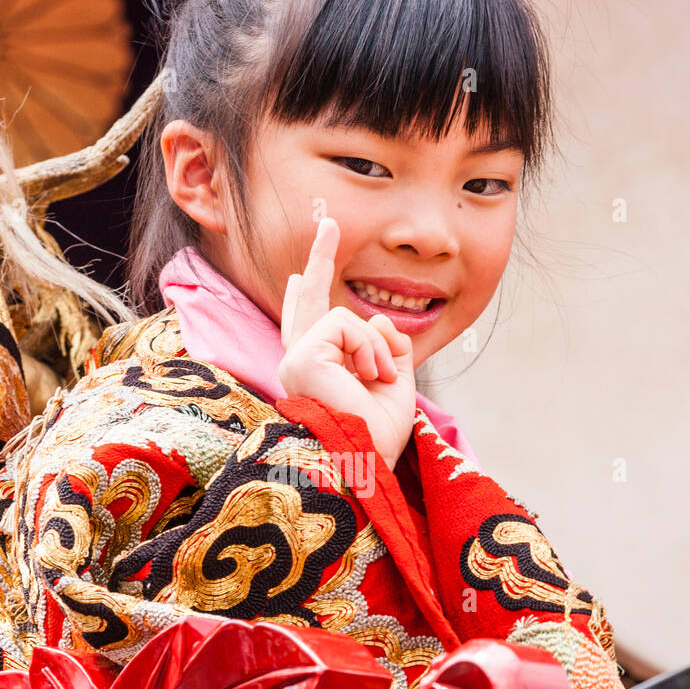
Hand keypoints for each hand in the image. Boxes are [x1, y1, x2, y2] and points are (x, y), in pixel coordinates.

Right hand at [278, 217, 415, 471]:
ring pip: (343, 316)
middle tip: (327, 222)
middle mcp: (300, 365)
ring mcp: (295, 359)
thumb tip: (378, 320)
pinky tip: (369, 375)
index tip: (294, 275)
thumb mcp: (394, 384)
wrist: (366, 466)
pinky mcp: (300, 356)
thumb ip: (388, 347)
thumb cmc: (377, 438)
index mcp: (320, 373)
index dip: (303, 297)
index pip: (309, 327)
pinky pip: (345, 323)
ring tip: (377, 379)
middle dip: (318, 259)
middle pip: (305, 302)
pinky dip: (368, 347)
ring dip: (374, 346)